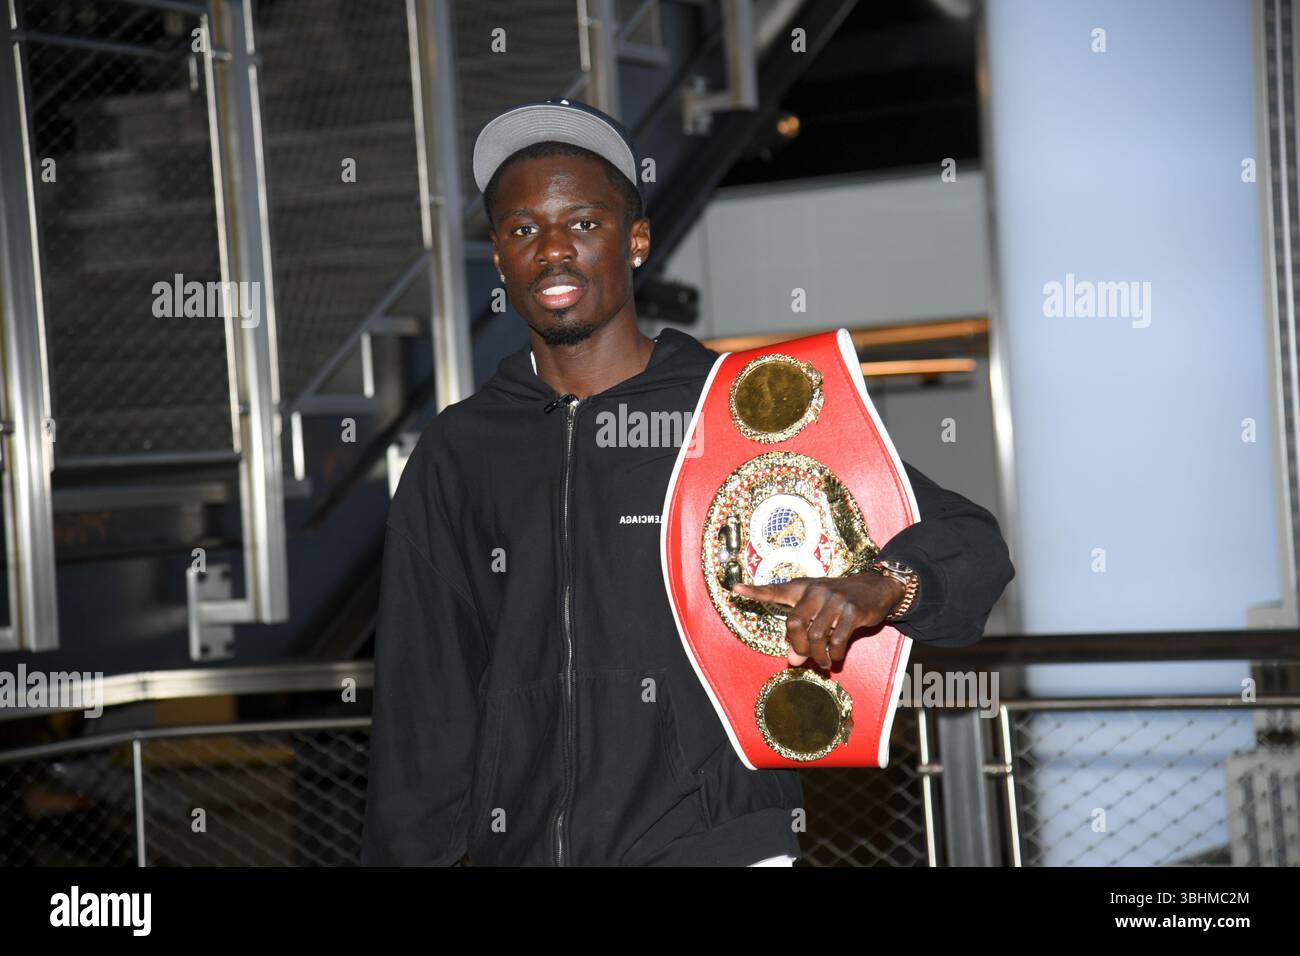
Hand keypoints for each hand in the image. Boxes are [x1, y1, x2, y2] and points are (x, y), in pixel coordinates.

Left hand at [730, 572, 905, 668]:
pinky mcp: (852, 610)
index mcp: (802, 588)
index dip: (755, 592)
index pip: (775, 590)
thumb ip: (803, 633)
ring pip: (816, 635)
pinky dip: (834, 654)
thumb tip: (792, 659)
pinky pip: (837, 640)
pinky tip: (835, 657)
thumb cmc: (840, 601)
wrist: (876, 588)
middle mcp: (816, 591)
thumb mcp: (819, 612)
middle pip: (793, 624)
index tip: (735, 589)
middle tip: (805, 656)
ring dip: (818, 655)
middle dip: (798, 646)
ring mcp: (835, 600)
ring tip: (823, 662)